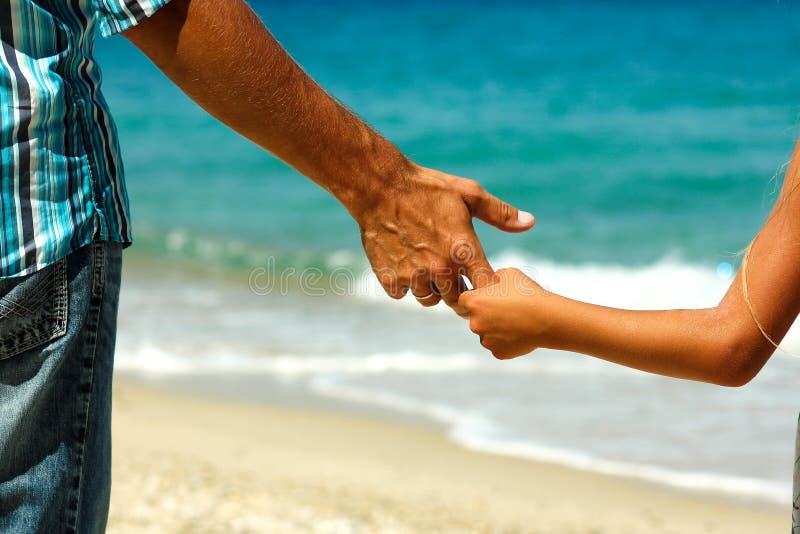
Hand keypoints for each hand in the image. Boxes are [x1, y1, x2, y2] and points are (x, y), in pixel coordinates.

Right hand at [352, 163, 533, 316]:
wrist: (379, 187)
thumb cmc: (428, 188)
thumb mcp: (468, 194)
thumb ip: (500, 213)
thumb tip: (530, 223)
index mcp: (463, 249)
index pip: (486, 288)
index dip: (487, 289)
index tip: (481, 279)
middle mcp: (440, 267)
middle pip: (457, 300)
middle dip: (458, 290)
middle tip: (452, 271)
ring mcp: (413, 275)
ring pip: (429, 299)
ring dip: (430, 288)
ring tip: (427, 266)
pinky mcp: (389, 278)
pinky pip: (402, 294)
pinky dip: (404, 284)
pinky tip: (404, 263)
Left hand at [459, 268, 546, 357]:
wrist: (548, 319)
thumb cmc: (528, 293)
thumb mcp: (509, 274)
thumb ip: (494, 277)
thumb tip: (491, 281)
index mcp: (474, 303)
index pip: (464, 299)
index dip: (475, 297)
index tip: (488, 297)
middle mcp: (475, 324)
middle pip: (475, 318)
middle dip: (486, 314)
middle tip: (506, 310)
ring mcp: (486, 341)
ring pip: (486, 333)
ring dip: (495, 329)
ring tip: (515, 321)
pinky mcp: (497, 353)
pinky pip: (497, 345)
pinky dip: (505, 341)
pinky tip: (519, 333)